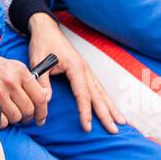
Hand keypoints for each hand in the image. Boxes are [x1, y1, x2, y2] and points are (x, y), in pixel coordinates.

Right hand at [0, 56, 48, 128]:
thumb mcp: (17, 68)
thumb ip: (32, 82)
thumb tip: (45, 98)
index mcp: (21, 72)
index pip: (39, 98)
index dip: (42, 112)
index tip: (40, 119)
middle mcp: (11, 81)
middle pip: (28, 110)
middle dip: (27, 117)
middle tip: (23, 116)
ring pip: (16, 117)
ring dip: (15, 118)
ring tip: (10, 112)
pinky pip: (2, 120)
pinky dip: (3, 121)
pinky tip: (1, 114)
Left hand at [28, 14, 124, 133]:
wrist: (45, 28)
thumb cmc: (42, 44)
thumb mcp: (38, 63)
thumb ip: (43, 81)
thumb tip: (47, 100)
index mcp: (75, 68)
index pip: (82, 94)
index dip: (85, 112)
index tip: (87, 127)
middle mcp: (85, 69)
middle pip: (97, 95)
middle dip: (106, 114)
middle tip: (114, 130)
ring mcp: (87, 70)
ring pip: (102, 92)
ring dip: (112, 107)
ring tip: (122, 122)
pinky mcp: (85, 70)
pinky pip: (98, 87)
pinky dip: (106, 99)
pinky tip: (111, 107)